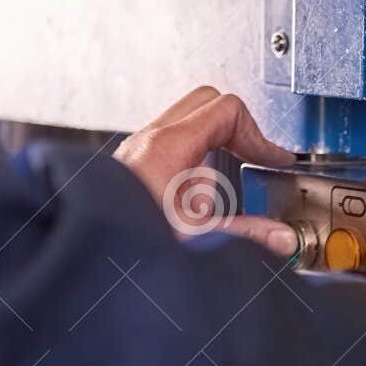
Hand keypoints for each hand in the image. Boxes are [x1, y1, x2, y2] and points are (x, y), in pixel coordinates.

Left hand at [115, 87, 298, 255]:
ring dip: (213, 151)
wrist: (87, 261)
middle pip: (207, 103)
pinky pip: (171, 146)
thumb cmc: (123, 243)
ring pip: (187, 124)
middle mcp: (149, 141)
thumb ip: (244, 234)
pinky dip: (193, 164)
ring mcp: (138, 151)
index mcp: (166, 146)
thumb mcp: (194, 239)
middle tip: (256, 159)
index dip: (258, 134)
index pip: (226, 110)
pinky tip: (194, 205)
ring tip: (220, 194)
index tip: (272, 160)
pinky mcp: (132, 167)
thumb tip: (279, 236)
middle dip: (237, 132)